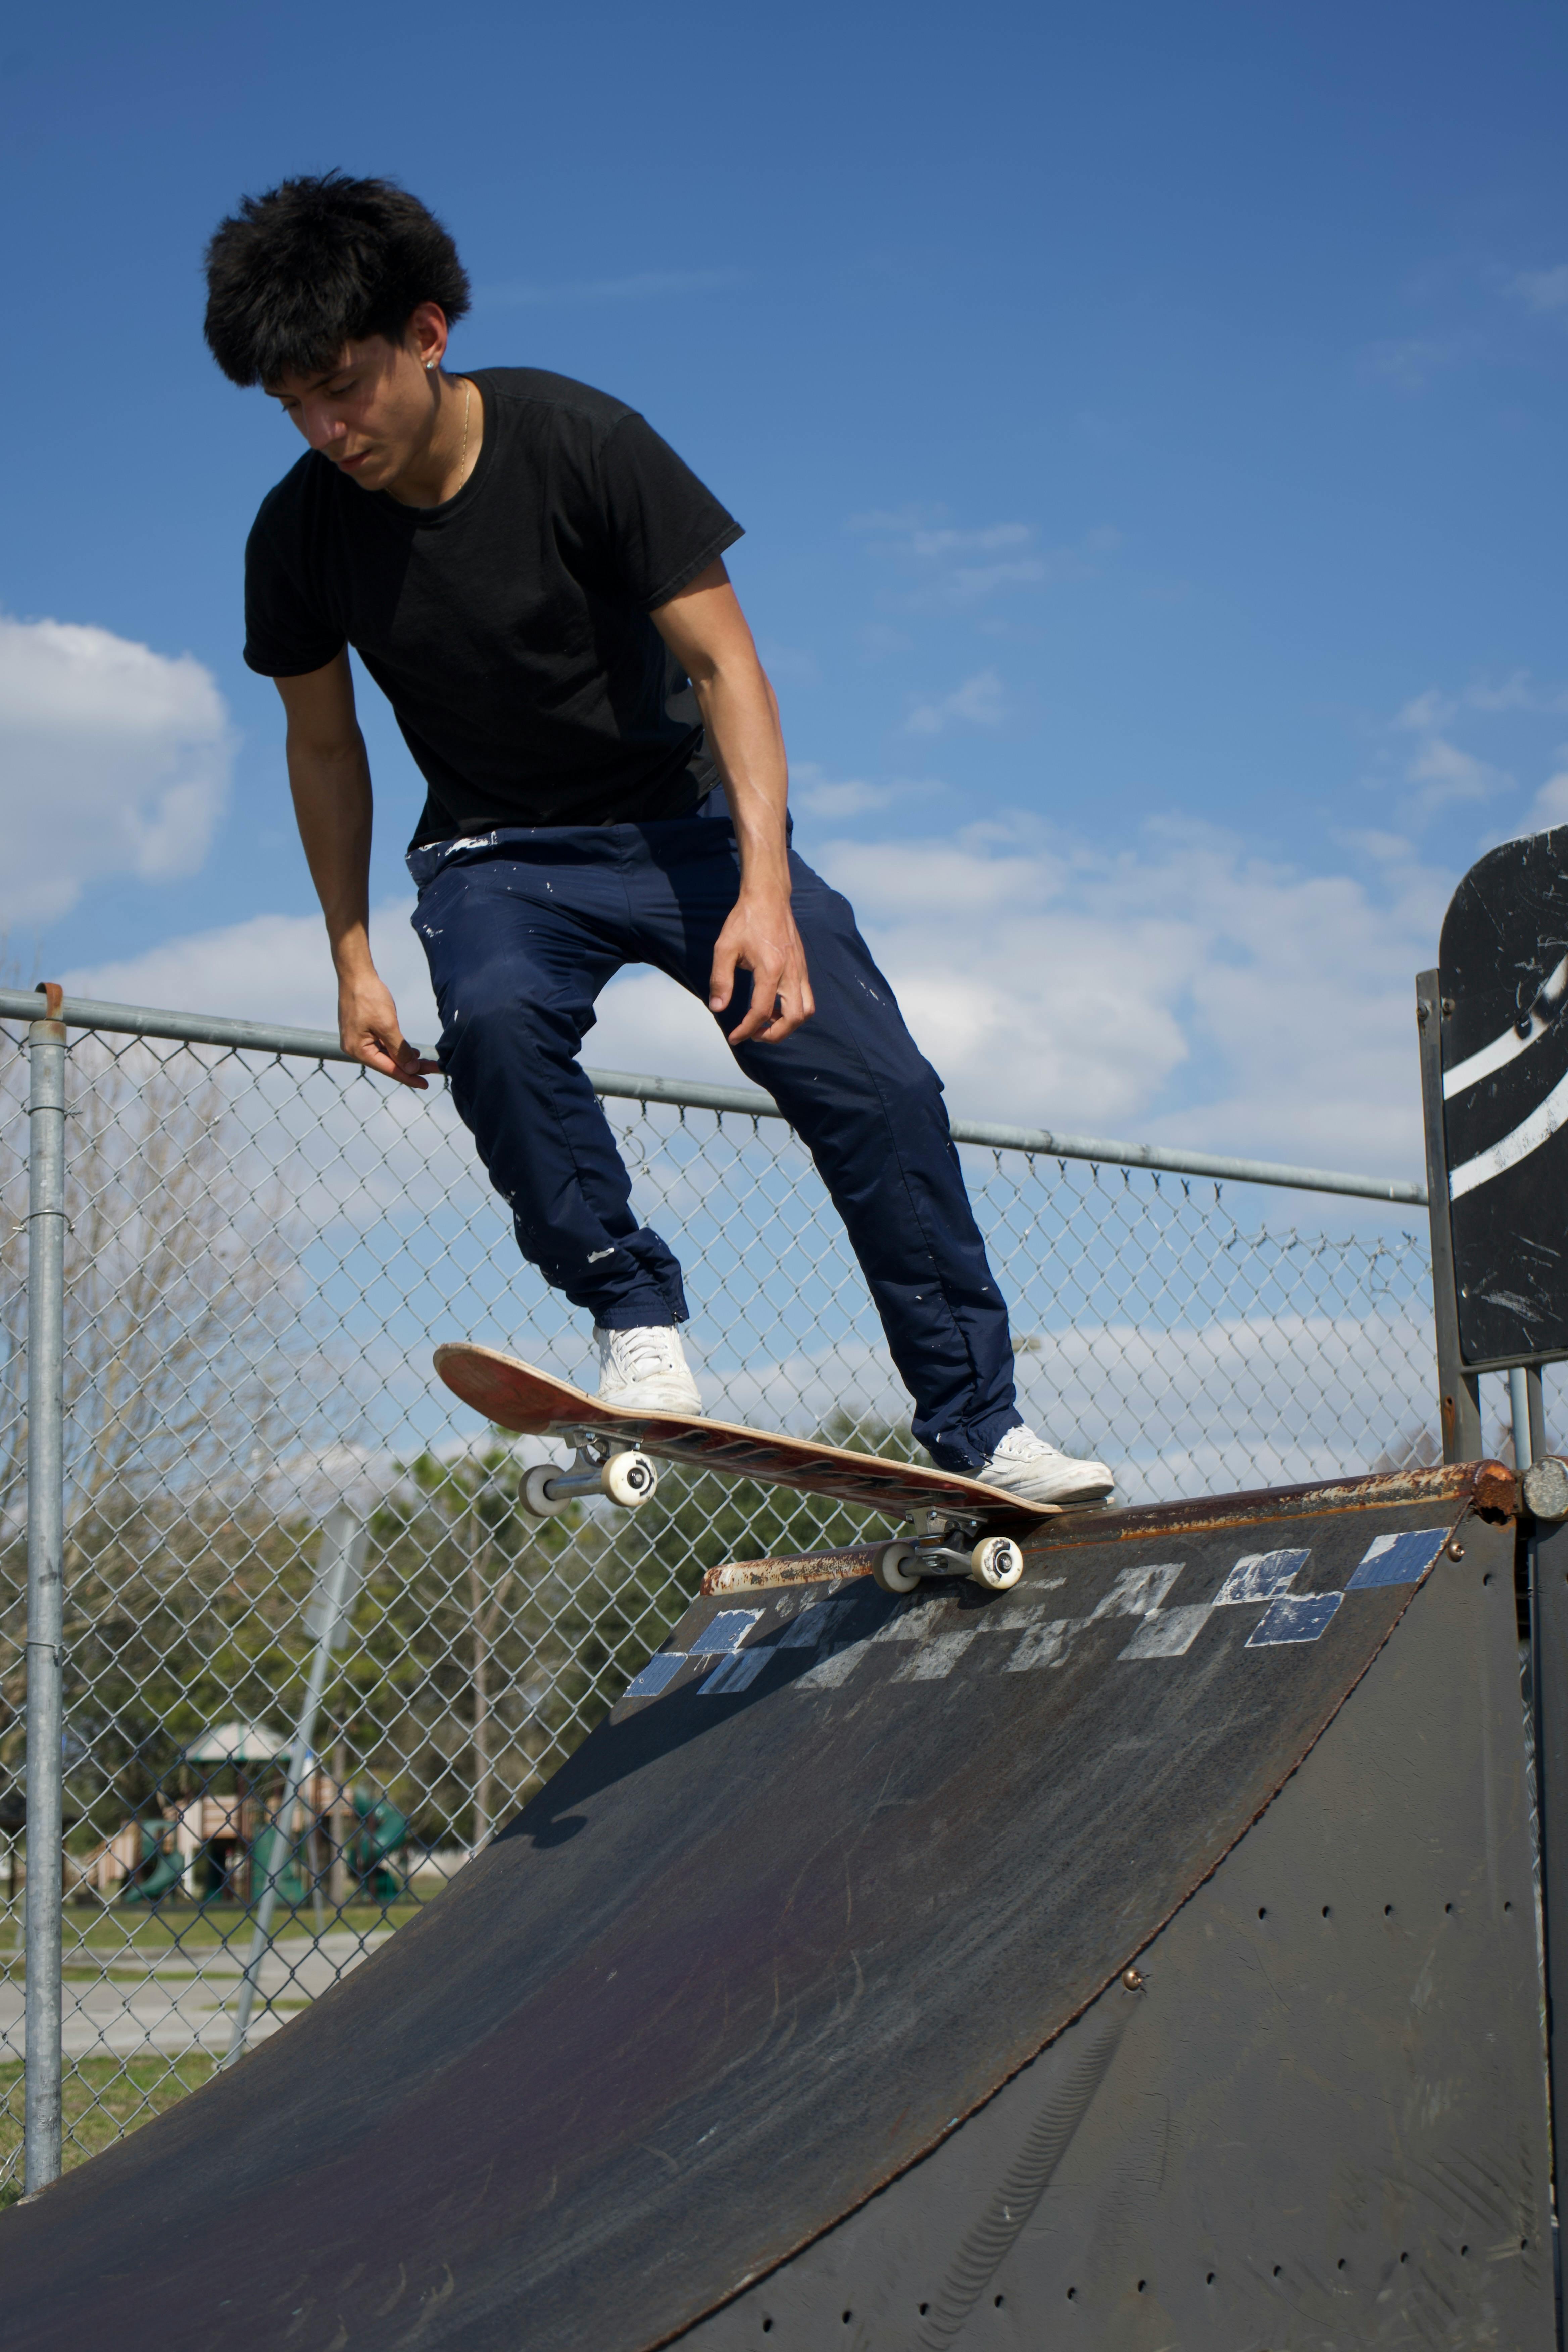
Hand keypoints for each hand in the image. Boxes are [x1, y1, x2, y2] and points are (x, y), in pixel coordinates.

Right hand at [337, 969, 441, 1087]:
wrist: (356, 974)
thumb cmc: (369, 997)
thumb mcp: (387, 1025)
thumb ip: (399, 1049)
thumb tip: (411, 1069)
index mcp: (358, 1050)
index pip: (388, 1069)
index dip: (409, 1077)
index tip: (426, 1085)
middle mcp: (354, 1048)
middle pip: (387, 1064)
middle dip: (410, 1067)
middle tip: (433, 1070)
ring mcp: (357, 1039)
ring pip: (385, 1055)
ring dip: (405, 1059)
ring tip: (425, 1062)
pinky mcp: (361, 1031)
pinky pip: (381, 1046)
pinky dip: (396, 1049)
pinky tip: (410, 1051)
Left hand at [709, 887, 815, 1044]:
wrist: (769, 897)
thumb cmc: (745, 920)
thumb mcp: (725, 948)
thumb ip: (721, 980)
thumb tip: (718, 1008)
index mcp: (770, 969)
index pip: (761, 1011)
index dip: (746, 1030)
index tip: (734, 1037)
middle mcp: (791, 972)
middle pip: (794, 1018)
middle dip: (775, 1035)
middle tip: (755, 1035)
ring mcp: (800, 970)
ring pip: (806, 1010)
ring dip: (788, 1024)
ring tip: (766, 1023)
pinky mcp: (803, 967)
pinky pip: (805, 997)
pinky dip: (792, 1009)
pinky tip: (772, 1005)